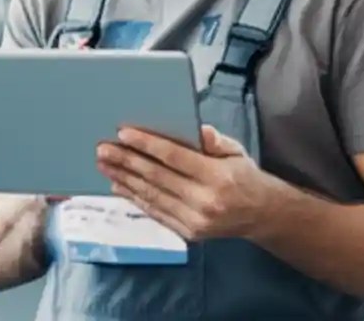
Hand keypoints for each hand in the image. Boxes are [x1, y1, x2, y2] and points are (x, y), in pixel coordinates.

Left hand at [95, 124, 281, 240]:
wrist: (261, 215)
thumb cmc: (243, 175)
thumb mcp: (235, 151)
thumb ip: (214, 140)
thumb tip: (195, 129)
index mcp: (218, 177)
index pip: (175, 157)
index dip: (147, 144)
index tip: (123, 133)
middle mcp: (205, 201)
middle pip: (157, 177)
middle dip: (126, 161)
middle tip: (102, 149)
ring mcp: (195, 220)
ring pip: (151, 196)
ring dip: (123, 179)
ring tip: (103, 165)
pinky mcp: (187, 232)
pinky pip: (155, 212)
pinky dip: (134, 198)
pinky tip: (118, 186)